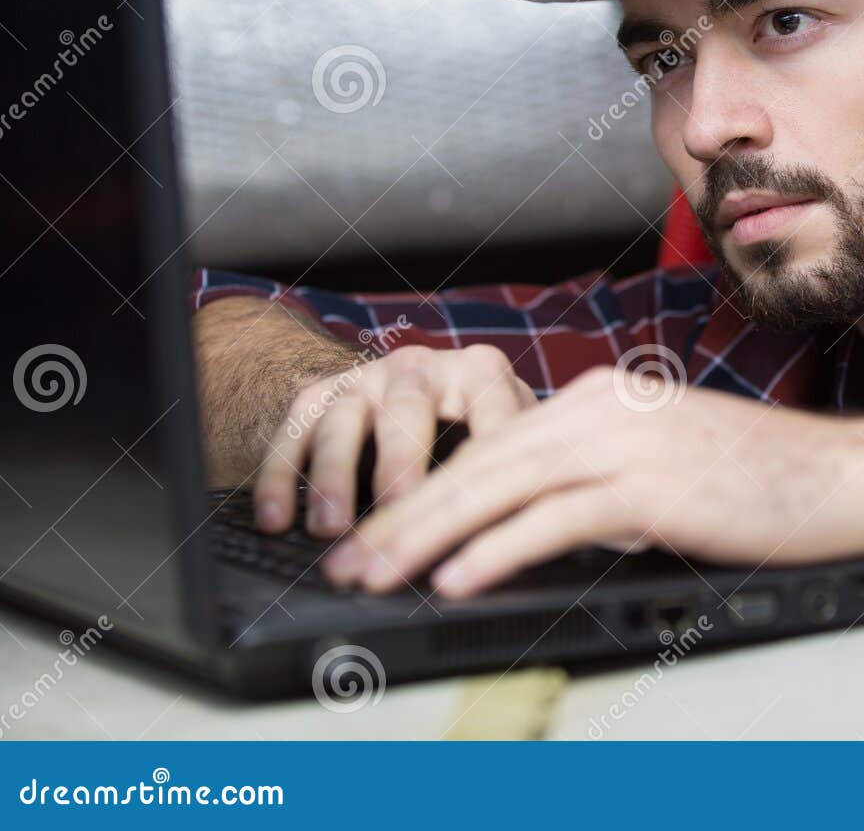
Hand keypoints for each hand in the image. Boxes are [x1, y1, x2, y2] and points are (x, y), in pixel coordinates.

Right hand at [255, 344, 536, 537]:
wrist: (408, 386)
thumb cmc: (477, 425)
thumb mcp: (512, 433)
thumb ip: (526, 469)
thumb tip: (549, 533)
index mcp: (481, 374)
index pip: (490, 415)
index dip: (492, 464)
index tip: (489, 510)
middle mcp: (422, 369)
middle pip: (408, 410)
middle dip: (401, 466)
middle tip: (399, 514)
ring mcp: (366, 380)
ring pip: (344, 421)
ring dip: (333, 477)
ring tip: (331, 530)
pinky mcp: (319, 396)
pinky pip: (293, 433)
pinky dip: (280, 479)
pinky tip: (276, 522)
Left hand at [320, 365, 863, 596]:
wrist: (846, 474)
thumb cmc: (766, 477)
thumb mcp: (669, 460)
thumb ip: (601, 477)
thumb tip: (543, 521)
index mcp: (603, 396)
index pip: (494, 445)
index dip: (429, 490)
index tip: (382, 530)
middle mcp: (606, 408)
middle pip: (482, 463)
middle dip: (406, 514)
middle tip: (351, 558)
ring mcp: (629, 442)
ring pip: (501, 487)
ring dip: (428, 535)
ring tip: (376, 574)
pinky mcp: (652, 487)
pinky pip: (553, 520)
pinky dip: (494, 550)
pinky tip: (455, 577)